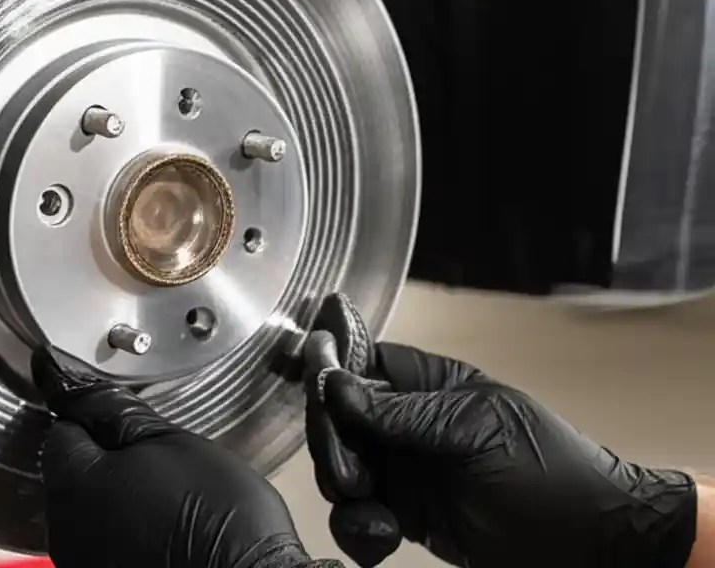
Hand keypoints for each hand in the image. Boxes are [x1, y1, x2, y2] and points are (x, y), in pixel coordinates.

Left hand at [33, 348, 333, 567]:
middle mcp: (65, 531)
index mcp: (73, 484)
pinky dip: (127, 532)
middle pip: (71, 471)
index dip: (97, 414)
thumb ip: (111, 410)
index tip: (125, 416)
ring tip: (169, 500)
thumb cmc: (217, 518)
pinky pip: (106, 544)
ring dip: (116, 497)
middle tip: (162, 460)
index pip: (63, 426)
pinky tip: (165, 532)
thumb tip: (66, 380)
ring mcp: (84, 563)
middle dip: (106, 458)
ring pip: (88, 510)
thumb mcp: (169, 441)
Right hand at [303, 294, 698, 567]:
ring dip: (344, 489)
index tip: (315, 385)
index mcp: (433, 386)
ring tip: (373, 508)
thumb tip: (337, 385)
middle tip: (352, 470)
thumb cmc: (552, 473)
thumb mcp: (477, 428)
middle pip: (339, 418)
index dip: (333, 369)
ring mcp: (407, 470)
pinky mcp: (406, 516)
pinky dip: (358, 529)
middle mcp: (411, 424)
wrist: (593, 546)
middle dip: (334, 443)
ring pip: (340, 468)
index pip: (364, 362)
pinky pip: (357, 516)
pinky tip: (381, 540)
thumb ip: (404, 412)